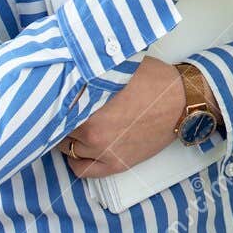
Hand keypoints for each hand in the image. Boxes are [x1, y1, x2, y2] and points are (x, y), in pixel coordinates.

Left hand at [62, 57, 183, 176]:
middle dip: (61, 118)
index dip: (52, 101)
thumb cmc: (152, 79)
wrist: (181, 101)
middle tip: (66, 111)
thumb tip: (71, 63)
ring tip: (75, 126)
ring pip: (67, 148)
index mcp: (89, 101)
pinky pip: (81, 169)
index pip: (54, 106)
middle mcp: (91, 129)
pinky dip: (76, 160)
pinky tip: (78, 149)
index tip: (51, 97)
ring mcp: (102, 149)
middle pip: (59, 128)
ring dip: (68, 138)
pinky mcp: (115, 163)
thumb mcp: (118, 66)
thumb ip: (92, 69)